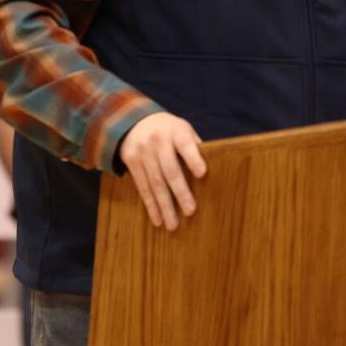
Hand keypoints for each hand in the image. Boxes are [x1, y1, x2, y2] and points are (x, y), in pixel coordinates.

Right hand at [117, 112, 206, 230]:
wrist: (132, 120)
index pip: (185, 145)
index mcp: (176, 131)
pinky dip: (150, 205)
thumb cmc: (168, 130)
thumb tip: (214, 170)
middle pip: (170, 169)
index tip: (202, 174)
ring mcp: (143, 152)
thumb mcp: (182, 129)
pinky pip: (142, 186)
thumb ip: (194, 146)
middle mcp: (158, 141)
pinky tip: (157, 219)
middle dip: (180, 192)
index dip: (193, 159)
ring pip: (155, 182)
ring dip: (164, 205)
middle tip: (190, 211)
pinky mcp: (131, 162)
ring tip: (173, 225)